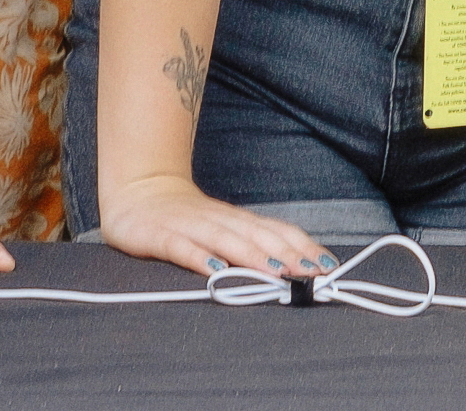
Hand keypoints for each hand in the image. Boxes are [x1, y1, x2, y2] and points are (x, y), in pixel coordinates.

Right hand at [95, 171, 333, 280]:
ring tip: (278, 271)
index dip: (302, 247)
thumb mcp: (223, 229)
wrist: (138, 192)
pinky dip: (198, 257)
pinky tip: (215, 269)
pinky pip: (181, 248)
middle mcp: (219, 220)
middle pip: (258, 236)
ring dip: (253, 256)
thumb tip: (291, 266)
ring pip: (226, 240)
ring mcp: (189, 226)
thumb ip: (250, 244)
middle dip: (288, 254)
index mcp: (237, 220)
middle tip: (313, 272)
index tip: (327, 265)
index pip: (276, 232)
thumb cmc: (187, 218)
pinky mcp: (159, 236)